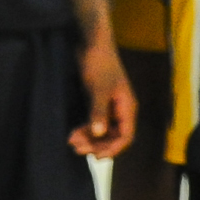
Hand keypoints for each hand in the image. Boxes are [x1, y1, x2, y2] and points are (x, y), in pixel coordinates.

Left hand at [71, 40, 135, 158]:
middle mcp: (121, 109)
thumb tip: (99, 133)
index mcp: (127, 107)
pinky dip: (85, 129)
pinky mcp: (98, 102)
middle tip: (77, 148)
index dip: (112, 148)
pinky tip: (74, 133)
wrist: (91, 43)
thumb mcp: (98, 88)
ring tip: (72, 143)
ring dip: (89, 138)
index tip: (96, 156)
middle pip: (113, 136)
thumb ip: (99, 111)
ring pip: (102, 130)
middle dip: (96, 144)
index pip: (126, 136)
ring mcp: (110, 106)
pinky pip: (94, 122)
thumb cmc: (99, 62)